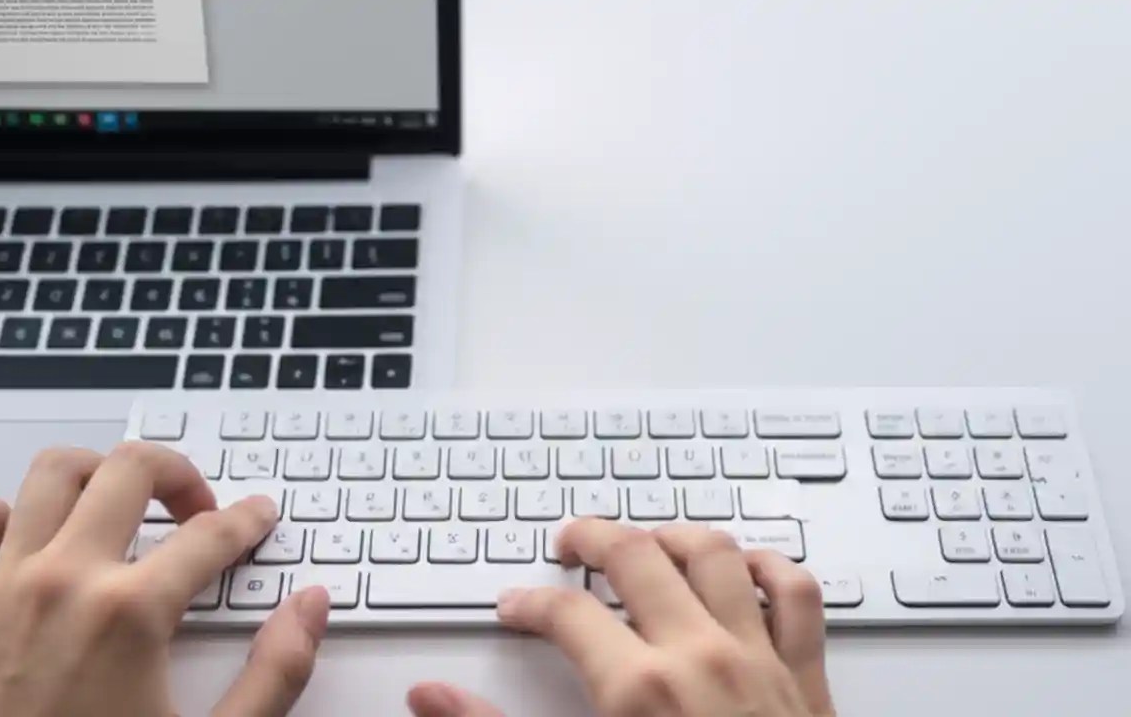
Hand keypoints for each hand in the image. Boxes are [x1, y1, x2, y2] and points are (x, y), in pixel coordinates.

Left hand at [0, 443, 329, 716]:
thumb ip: (275, 673)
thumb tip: (309, 608)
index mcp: (130, 614)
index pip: (211, 534)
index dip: (248, 520)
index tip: (256, 518)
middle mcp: (63, 583)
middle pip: (130, 470)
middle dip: (178, 475)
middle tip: (196, 509)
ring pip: (47, 475)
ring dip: (94, 475)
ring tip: (119, 502)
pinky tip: (18, 533)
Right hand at [408, 520, 832, 716]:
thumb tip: (432, 700)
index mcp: (639, 690)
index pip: (565, 613)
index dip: (529, 603)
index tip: (517, 608)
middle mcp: (701, 658)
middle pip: (636, 554)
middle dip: (592, 538)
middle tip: (570, 545)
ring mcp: (758, 660)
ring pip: (716, 554)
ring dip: (675, 537)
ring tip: (647, 542)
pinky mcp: (805, 678)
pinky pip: (797, 595)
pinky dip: (772, 568)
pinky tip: (747, 568)